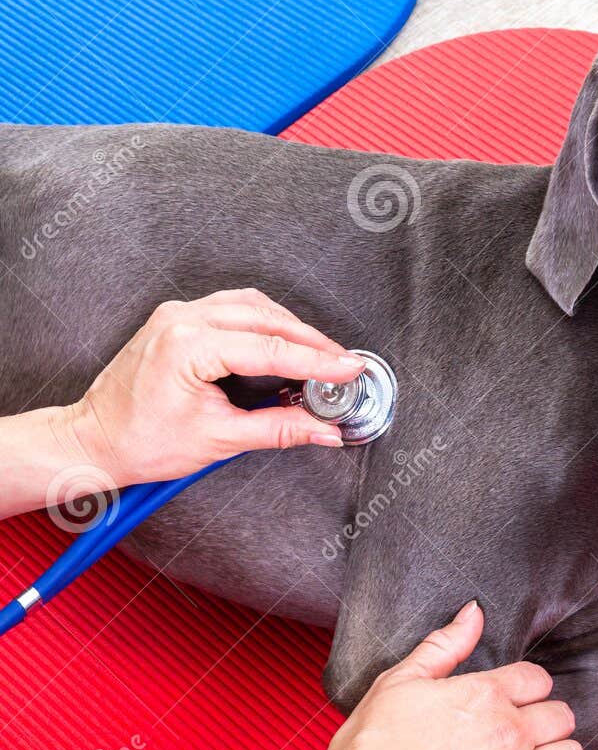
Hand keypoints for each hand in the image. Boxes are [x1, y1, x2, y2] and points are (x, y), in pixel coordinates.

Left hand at [58, 289, 363, 484]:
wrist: (96, 440)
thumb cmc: (140, 442)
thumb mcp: (219, 439)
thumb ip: (279, 429)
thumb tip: (321, 429)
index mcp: (189, 345)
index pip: (271, 348)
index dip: (318, 361)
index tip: (349, 370)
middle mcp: (182, 319)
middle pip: (266, 318)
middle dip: (311, 342)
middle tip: (342, 365)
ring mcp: (177, 314)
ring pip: (251, 307)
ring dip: (289, 328)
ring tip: (319, 356)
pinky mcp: (177, 320)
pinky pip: (231, 309)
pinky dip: (263, 324)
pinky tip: (282, 342)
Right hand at [309, 602, 585, 749]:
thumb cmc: (368, 749)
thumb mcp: (398, 682)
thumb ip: (443, 647)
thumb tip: (474, 613)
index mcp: (484, 695)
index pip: (537, 680)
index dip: (528, 688)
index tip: (516, 700)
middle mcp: (508, 734)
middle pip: (561, 717)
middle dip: (547, 720)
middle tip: (526, 732)